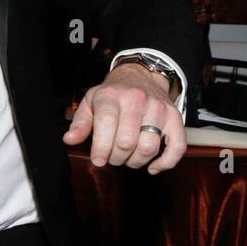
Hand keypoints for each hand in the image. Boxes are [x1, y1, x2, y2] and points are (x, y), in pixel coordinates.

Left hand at [63, 64, 185, 173]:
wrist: (141, 77)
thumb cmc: (113, 94)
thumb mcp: (90, 102)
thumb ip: (80, 123)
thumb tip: (69, 140)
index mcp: (111, 95)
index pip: (106, 125)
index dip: (100, 148)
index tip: (97, 160)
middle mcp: (136, 100)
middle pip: (126, 142)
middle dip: (116, 158)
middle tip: (112, 158)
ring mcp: (158, 109)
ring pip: (148, 147)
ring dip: (135, 162)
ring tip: (127, 159)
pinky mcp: (175, 118)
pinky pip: (177, 147)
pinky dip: (165, 163)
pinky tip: (152, 168)